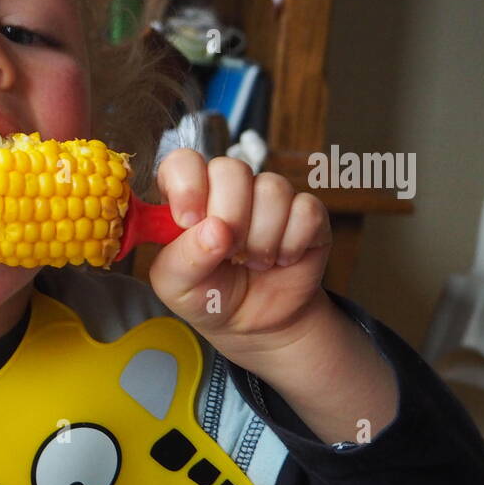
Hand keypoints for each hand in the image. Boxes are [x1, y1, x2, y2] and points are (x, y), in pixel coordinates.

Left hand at [147, 149, 332, 351]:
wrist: (253, 323)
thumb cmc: (207, 296)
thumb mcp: (176, 287)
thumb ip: (183, 257)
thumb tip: (216, 228)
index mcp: (188, 197)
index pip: (183, 161)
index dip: (187, 184)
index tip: (188, 219)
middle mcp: (228, 188)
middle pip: (232, 169)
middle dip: (229, 217)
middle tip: (227, 252)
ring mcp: (268, 197)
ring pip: (272, 188)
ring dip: (261, 238)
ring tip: (251, 262)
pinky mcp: (307, 213)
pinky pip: (306, 211)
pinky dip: (292, 244)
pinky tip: (281, 260)